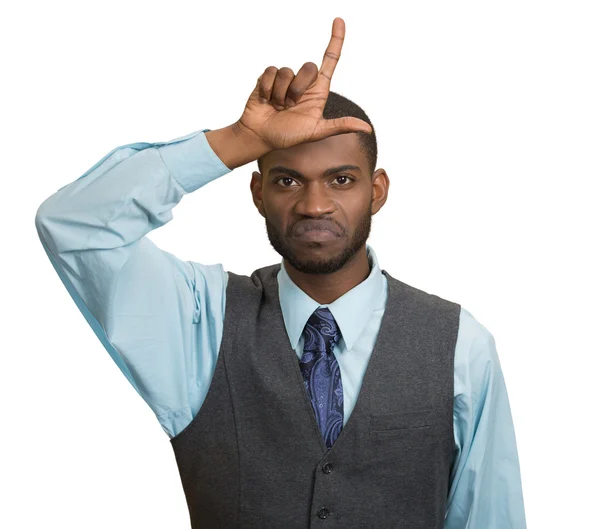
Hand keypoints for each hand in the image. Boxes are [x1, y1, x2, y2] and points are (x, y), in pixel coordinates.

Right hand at [235, 17, 372, 152]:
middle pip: (309, 67)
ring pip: (287, 71)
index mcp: (318, 91)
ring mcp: (285, 79)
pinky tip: (266, 100)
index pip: (330, 61)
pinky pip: (270, 72)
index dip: (336, 40)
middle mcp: (303, 82)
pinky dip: (267, 90)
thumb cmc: (288, 136)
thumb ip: (340, 126)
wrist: (261, 136)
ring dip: (280, 94)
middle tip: (290, 106)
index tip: (339, 20)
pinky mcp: (268, 77)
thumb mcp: (317, 132)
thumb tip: (367, 128)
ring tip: (277, 106)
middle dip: (298, 89)